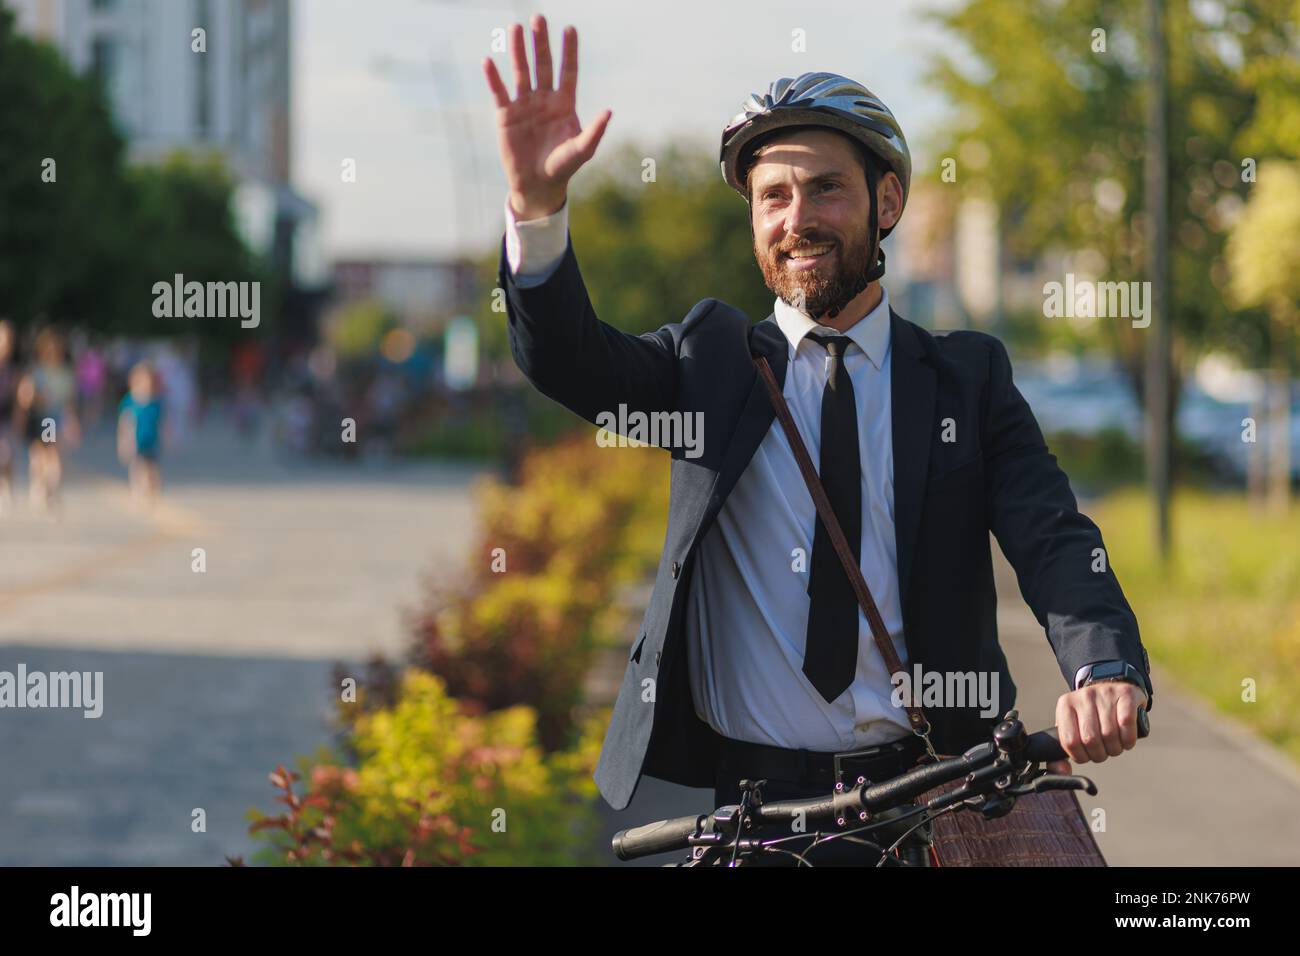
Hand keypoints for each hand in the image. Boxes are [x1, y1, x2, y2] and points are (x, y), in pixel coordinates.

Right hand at [482, 15, 611, 219]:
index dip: (569, 51)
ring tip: (516, 28)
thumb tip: (609, 112)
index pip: (568, 71)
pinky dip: (494, 77)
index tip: (570, 29)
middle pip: (543, 64)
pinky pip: (499, 92)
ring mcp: (524, 105)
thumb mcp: (582, 150)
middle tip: (538, 18)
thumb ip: (595, 131)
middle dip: (541, 42)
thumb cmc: (563, 168)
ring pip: (521, 72)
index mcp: (564, 104)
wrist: (538, 185)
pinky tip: (489, 61)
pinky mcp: (505, 115)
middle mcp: (544, 99)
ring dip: (518, 50)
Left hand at [1047, 680, 1148, 773]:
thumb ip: (1064, 750)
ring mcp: (1104, 694)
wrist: (1111, 684)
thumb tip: (1061, 771)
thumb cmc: (1090, 714)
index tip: (1087, 756)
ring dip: (1115, 749)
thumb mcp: (1072, 725)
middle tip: (1103, 752)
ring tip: (1115, 746)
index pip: (1069, 741)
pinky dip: (1128, 739)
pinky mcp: (1126, 694)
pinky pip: (1127, 723)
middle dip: (1099, 754)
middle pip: (1091, 740)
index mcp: (1066, 705)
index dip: (1080, 756)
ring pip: (1109, 734)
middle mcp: (1083, 697)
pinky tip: (1126, 741)